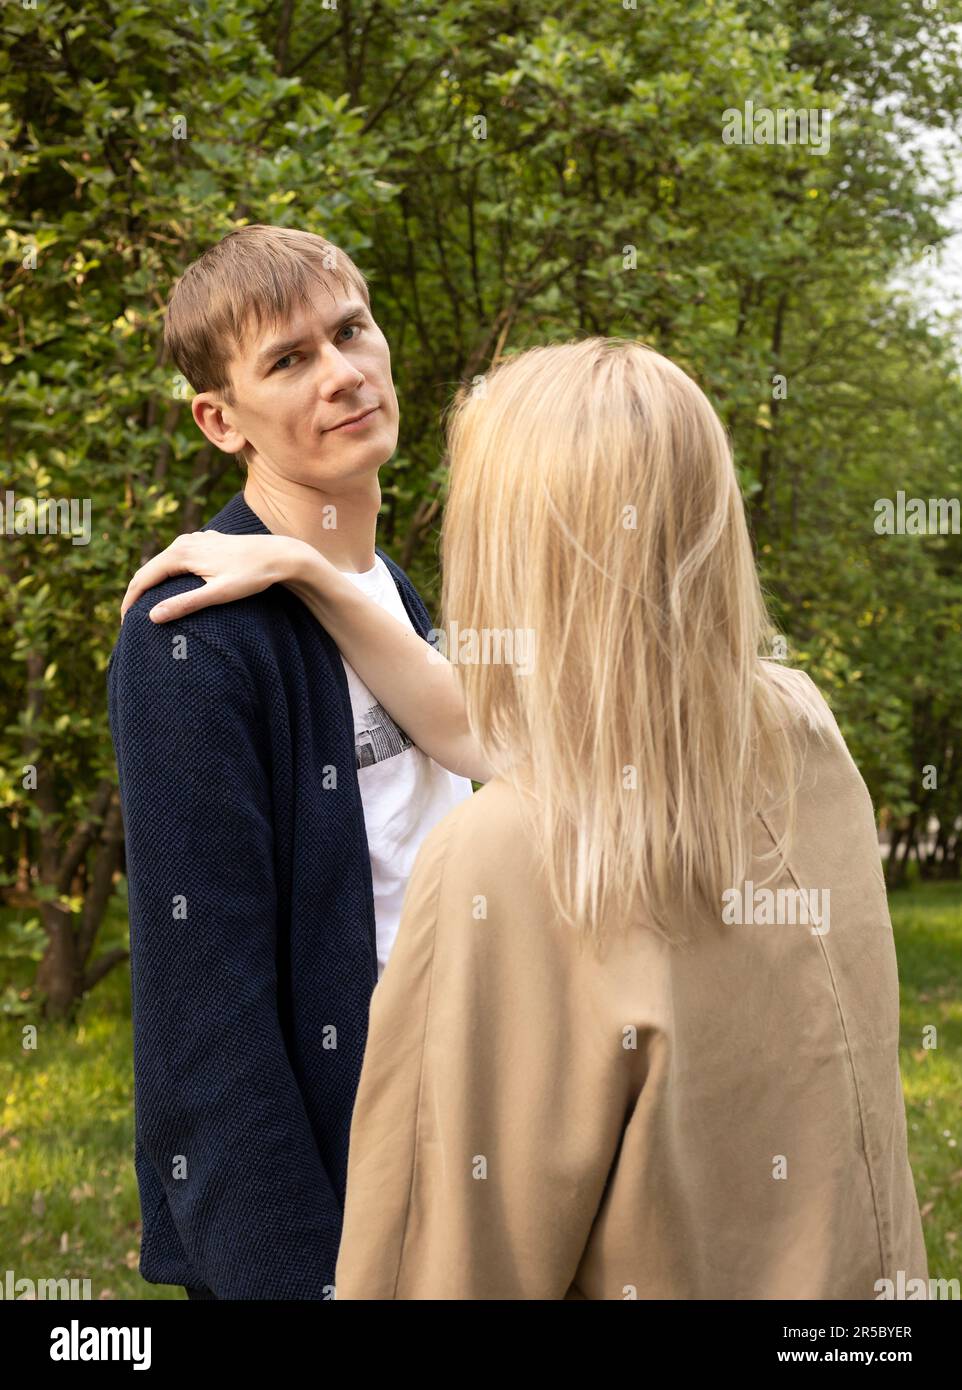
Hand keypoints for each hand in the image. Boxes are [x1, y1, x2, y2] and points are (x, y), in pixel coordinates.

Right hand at [120, 530, 314, 623]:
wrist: (280, 554)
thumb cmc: (252, 576)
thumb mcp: (219, 594)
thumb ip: (186, 604)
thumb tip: (152, 616)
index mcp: (181, 553)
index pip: (144, 578)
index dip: (130, 601)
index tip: (123, 623)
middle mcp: (184, 542)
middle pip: (150, 569)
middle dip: (137, 594)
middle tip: (127, 620)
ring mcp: (195, 540)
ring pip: (164, 564)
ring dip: (152, 584)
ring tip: (145, 607)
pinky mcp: (206, 543)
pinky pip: (178, 561)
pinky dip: (169, 576)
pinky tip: (171, 589)